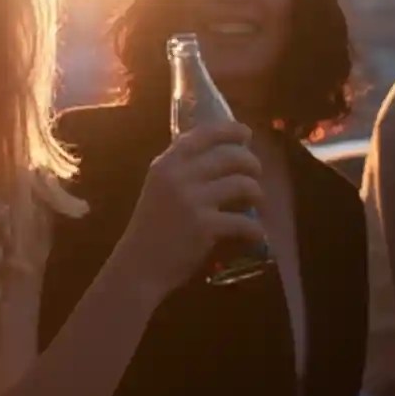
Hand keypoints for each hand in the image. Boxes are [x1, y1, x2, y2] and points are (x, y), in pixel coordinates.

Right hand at [119, 121, 265, 294]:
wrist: (138, 266)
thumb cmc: (150, 228)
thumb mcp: (157, 188)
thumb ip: (180, 170)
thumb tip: (217, 155)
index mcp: (166, 163)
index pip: (204, 134)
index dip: (230, 130)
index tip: (245, 133)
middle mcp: (179, 175)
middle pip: (231, 156)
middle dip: (252, 163)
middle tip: (255, 173)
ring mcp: (193, 200)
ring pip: (243, 185)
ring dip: (257, 193)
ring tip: (256, 202)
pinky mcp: (206, 226)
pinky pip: (245, 222)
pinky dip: (255, 229)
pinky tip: (254, 234)